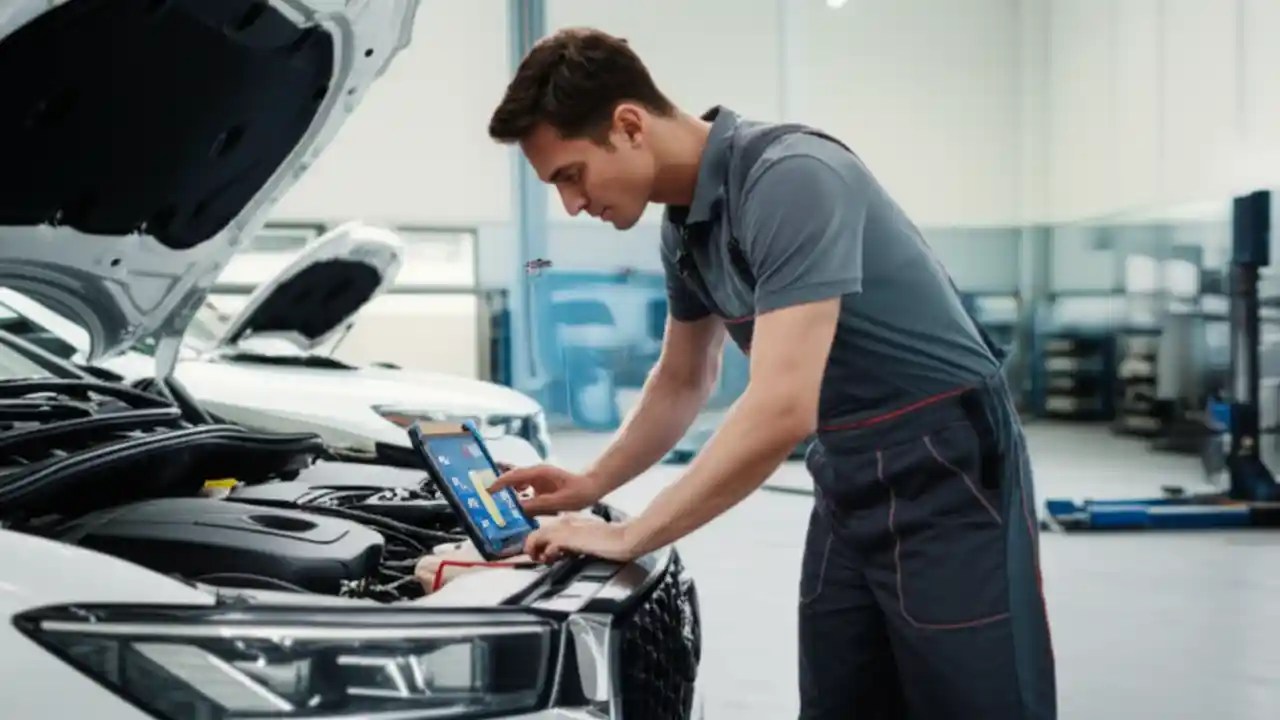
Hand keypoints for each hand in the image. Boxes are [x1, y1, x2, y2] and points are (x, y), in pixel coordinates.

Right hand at [489, 464, 602, 515]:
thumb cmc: (579, 492)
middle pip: (512, 479)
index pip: (513, 476)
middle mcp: (535, 474)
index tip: (487, 491)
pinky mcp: (540, 487)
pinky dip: (518, 499)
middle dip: (499, 488)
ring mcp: (537, 479)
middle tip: (487, 500)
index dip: (499, 483)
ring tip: (500, 508)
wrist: (592, 487)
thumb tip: (518, 510)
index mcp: (539, 473)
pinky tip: (517, 510)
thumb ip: (538, 505)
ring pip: (517, 486)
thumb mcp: (559, 502)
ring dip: (508, 495)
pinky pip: (524, 492)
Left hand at [523, 514, 638, 562]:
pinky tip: (552, 559)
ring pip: (535, 537)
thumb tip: (566, 552)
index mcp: (570, 521)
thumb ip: (576, 542)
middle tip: (537, 558)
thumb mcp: (589, 538)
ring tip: (541, 560)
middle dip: (533, 547)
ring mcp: (565, 530)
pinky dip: (545, 554)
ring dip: (534, 551)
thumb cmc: (612, 540)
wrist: (622, 539)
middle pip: (536, 532)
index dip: (539, 542)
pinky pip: (546, 546)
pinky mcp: (567, 539)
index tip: (541, 552)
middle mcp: (564, 523)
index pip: (546, 530)